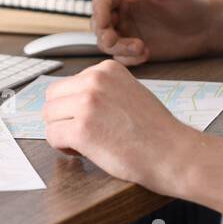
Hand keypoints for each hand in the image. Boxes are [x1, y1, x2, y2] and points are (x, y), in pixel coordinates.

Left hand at [42, 60, 197, 192]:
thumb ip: (102, 90)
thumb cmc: (155, 131)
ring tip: (85, 142)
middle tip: (83, 132)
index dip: (74, 106)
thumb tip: (71, 99)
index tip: (93, 119)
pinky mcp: (82, 129)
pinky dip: (63, 147)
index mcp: (106, 69)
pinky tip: (84, 151)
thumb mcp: (129, 92)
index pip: (68, 84)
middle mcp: (94, 80)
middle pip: (53, 97)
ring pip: (49, 116)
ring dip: (62, 131)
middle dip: (63, 117)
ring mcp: (87, 104)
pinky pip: (52, 136)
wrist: (173, 153)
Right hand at [91, 0, 213, 65]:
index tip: (104, 22)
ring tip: (140, 48)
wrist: (204, 26)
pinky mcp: (134, 49)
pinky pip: (121, 57)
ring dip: (118, 48)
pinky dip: (129, 59)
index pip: (101, 0)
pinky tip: (146, 54)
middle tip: (113, 40)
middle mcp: (122, 12)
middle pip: (98, 24)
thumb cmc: (188, 1)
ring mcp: (127, 32)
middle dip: (103, 33)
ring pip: (107, 43)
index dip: (98, 11)